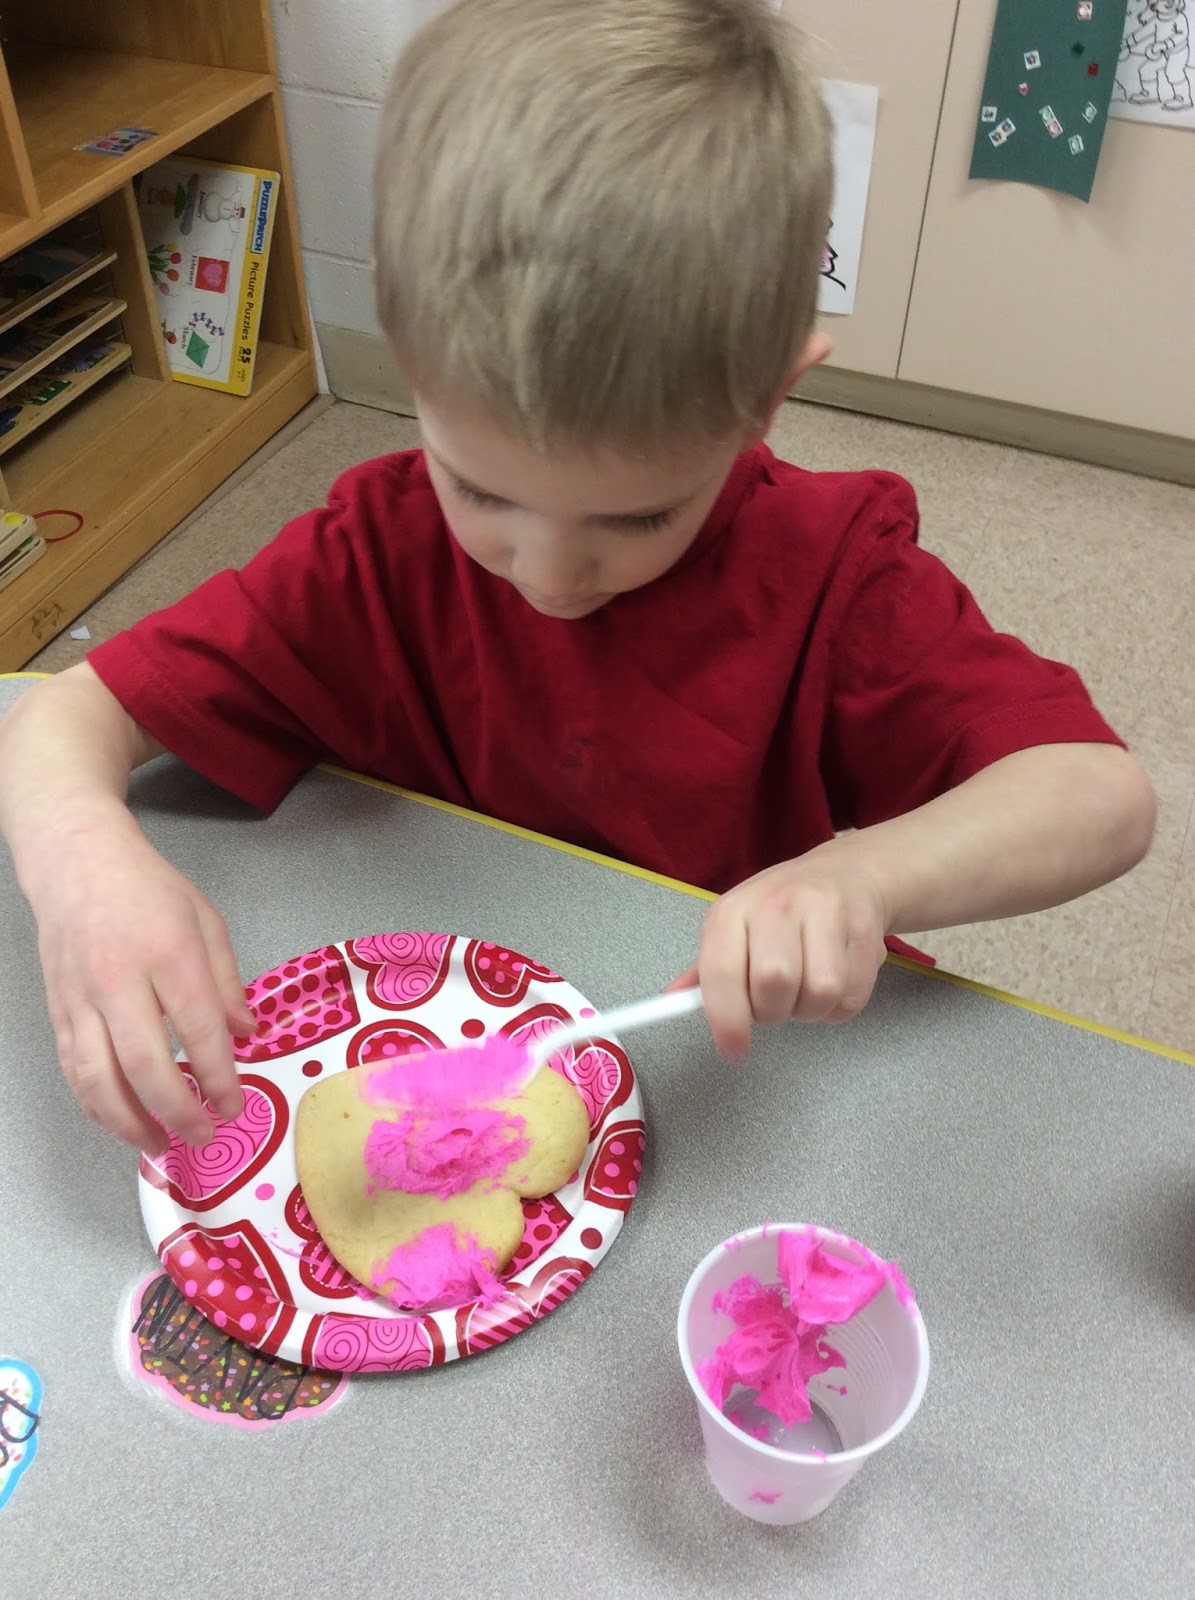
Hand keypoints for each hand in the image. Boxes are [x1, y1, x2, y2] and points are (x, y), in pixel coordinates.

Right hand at [25, 807, 255, 1152]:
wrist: (77, 862)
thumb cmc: (149, 890)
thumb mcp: (206, 921)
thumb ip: (227, 982)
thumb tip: (246, 1035)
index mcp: (168, 953)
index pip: (197, 1029)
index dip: (218, 1077)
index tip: (235, 1106)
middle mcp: (119, 980)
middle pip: (145, 1065)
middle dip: (177, 1112)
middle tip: (202, 1137)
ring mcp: (80, 998)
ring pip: (99, 1079)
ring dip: (130, 1123)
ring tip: (160, 1146)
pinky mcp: (57, 1010)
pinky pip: (74, 1071)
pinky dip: (96, 1105)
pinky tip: (122, 1121)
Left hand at [672, 843, 889, 1058]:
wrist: (848, 874)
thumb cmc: (782, 907)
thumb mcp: (735, 926)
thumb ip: (708, 968)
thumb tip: (674, 999)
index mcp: (735, 909)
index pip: (722, 970)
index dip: (726, 1019)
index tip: (732, 1049)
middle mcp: (778, 905)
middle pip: (774, 984)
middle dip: (773, 1012)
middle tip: (774, 1003)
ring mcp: (826, 913)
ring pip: (819, 993)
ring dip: (810, 1009)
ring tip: (805, 988)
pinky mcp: (865, 931)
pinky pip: (851, 996)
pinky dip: (839, 1005)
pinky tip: (834, 979)